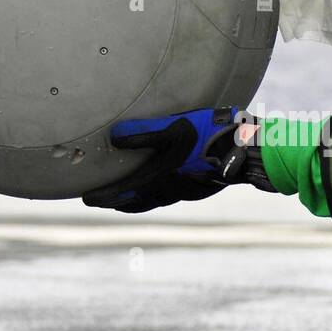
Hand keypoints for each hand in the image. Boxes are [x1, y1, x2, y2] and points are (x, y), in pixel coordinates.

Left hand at [82, 106, 256, 213]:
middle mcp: (171, 190)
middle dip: (118, 202)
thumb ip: (144, 133)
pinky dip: (156, 196)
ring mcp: (186, 191)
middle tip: (102, 202)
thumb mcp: (175, 129)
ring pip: (155, 201)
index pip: (124, 189)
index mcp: (160, 176)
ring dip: (136, 202)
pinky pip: (170, 196)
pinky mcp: (200, 188)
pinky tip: (161, 188)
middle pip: (137, 202)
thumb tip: (114, 136)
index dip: (104, 195)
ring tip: (125, 200)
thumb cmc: (209, 137)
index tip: (86, 199)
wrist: (245, 152)